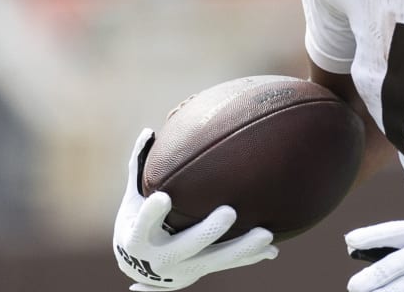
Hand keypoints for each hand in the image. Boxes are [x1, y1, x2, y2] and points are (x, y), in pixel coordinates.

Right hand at [112, 128, 278, 290]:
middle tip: (230, 212)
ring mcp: (182, 269)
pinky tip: (271, 250)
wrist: (138, 268)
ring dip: (240, 248)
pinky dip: (248, 258)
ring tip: (266, 234)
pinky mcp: (198, 272)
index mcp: (138, 238)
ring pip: (214, 260)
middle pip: (186, 247)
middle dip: (208, 232)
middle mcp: (160, 258)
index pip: (143, 225)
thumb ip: (139, 167)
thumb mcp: (132, 199)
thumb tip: (149, 130)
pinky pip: (226, 265)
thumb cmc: (135, 222)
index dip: (151, 214)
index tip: (163, 198)